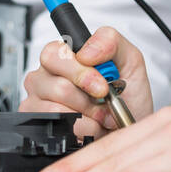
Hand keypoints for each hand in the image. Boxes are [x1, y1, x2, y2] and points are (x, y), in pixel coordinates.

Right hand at [19, 25, 153, 137]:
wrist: (131, 126)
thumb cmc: (128, 95)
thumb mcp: (129, 60)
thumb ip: (109, 41)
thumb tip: (85, 52)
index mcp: (63, 56)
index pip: (54, 54)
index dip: (80, 72)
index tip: (102, 86)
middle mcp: (46, 76)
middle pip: (57, 85)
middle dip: (87, 98)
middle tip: (103, 101)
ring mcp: (39, 101)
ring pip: (57, 107)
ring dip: (87, 115)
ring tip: (99, 115)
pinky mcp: (39, 124)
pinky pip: (58, 126)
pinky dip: (82, 130)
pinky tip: (90, 125)